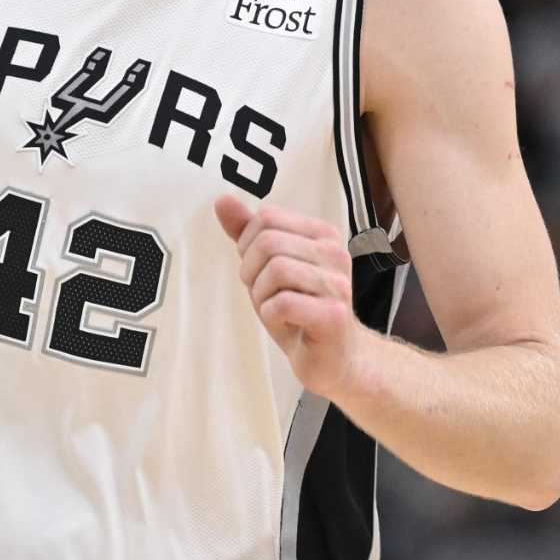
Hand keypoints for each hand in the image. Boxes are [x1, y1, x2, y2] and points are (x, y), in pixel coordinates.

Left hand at [213, 196, 365, 399]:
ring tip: (278, 311)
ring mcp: (337, 284)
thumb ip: (247, 233)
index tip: (260, 271)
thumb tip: (222, 200)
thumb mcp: (267, 267)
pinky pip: (283, 303)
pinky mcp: (333, 316)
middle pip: (267, 243)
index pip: (266, 218)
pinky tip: (287, 324)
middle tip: (266, 296)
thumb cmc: (299, 309)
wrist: (334, 358)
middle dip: (252, 273)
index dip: (248, 246)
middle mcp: (335, 253)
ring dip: (262, 297)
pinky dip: (272, 316)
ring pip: (275, 271)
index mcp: (322, 234)